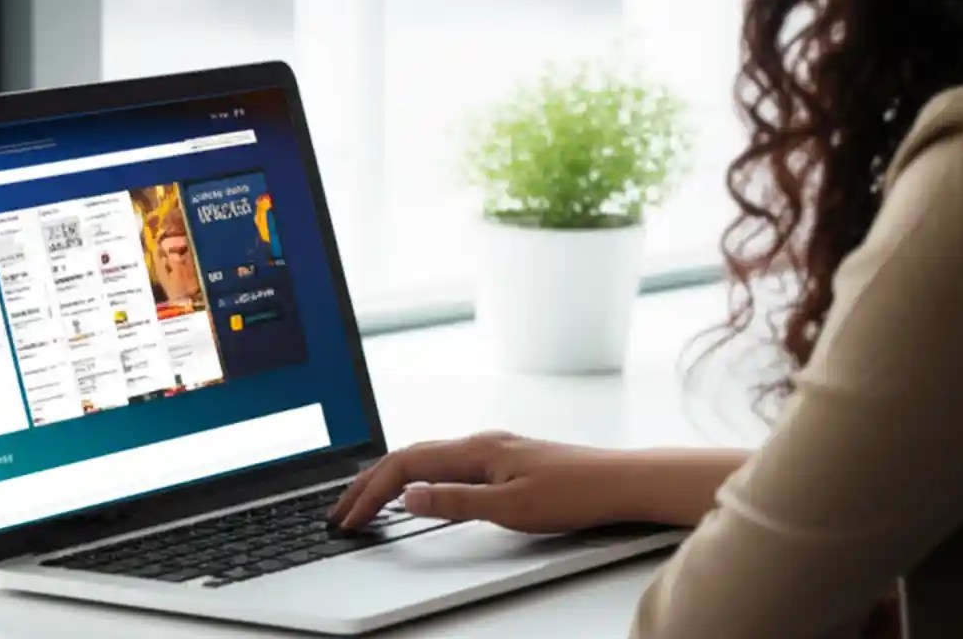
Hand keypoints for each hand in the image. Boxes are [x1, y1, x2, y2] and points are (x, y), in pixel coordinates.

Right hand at [329, 431, 626, 532]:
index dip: (371, 492)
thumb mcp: (509, 506)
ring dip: (391, 479)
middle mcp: (479, 443)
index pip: (405, 465)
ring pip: (425, 458)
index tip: (349, 518)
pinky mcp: (505, 459)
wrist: (620, 482)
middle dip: (369, 484)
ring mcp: (492, 449)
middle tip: (342, 511)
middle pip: (408, 458)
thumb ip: (455, 501)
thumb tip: (408, 496)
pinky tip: (418, 491)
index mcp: (475, 450)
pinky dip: (417, 477)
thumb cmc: (574, 493)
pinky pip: (445, 463)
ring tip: (367, 500)